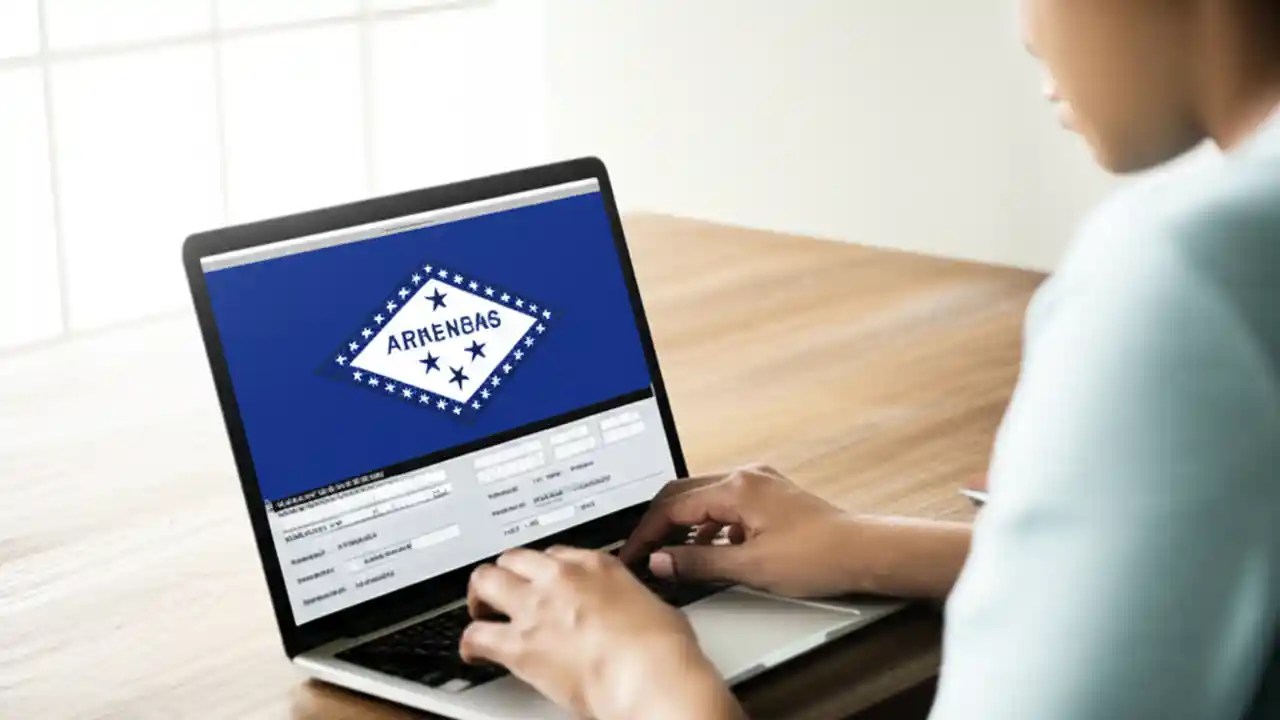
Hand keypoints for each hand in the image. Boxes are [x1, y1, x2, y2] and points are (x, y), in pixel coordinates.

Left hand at [460, 546, 742, 719]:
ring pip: (485, 581)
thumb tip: (630, 612)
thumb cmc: (662, 651)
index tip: (543, 583)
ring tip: (482, 613)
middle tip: (505, 593)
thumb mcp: (655, 607)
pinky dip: (470, 645)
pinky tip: (474, 653)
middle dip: (507, 575)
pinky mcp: (519, 645)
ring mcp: (536, 608)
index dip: (544, 571)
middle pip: (514, 558)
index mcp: (596, 566)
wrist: (650, 678)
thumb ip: (630, 602)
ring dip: (480, 598)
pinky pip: (475, 636)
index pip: (556, 555)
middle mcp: (560, 578)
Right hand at [621, 464, 972, 598]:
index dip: (646, 533)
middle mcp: (746, 478)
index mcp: (736, 488)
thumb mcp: (750, 567)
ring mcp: (759, 485)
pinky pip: (725, 507)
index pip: (672, 506)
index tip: (632, 554)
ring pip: (704, 500)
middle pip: (683, 495)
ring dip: (684, 526)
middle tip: (642, 552)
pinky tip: (709, 551)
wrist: (864, 552)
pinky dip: (708, 527)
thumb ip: (698, 562)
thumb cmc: (819, 557)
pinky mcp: (770, 498)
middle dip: (659, 524)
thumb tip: (661, 561)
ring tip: (671, 556)